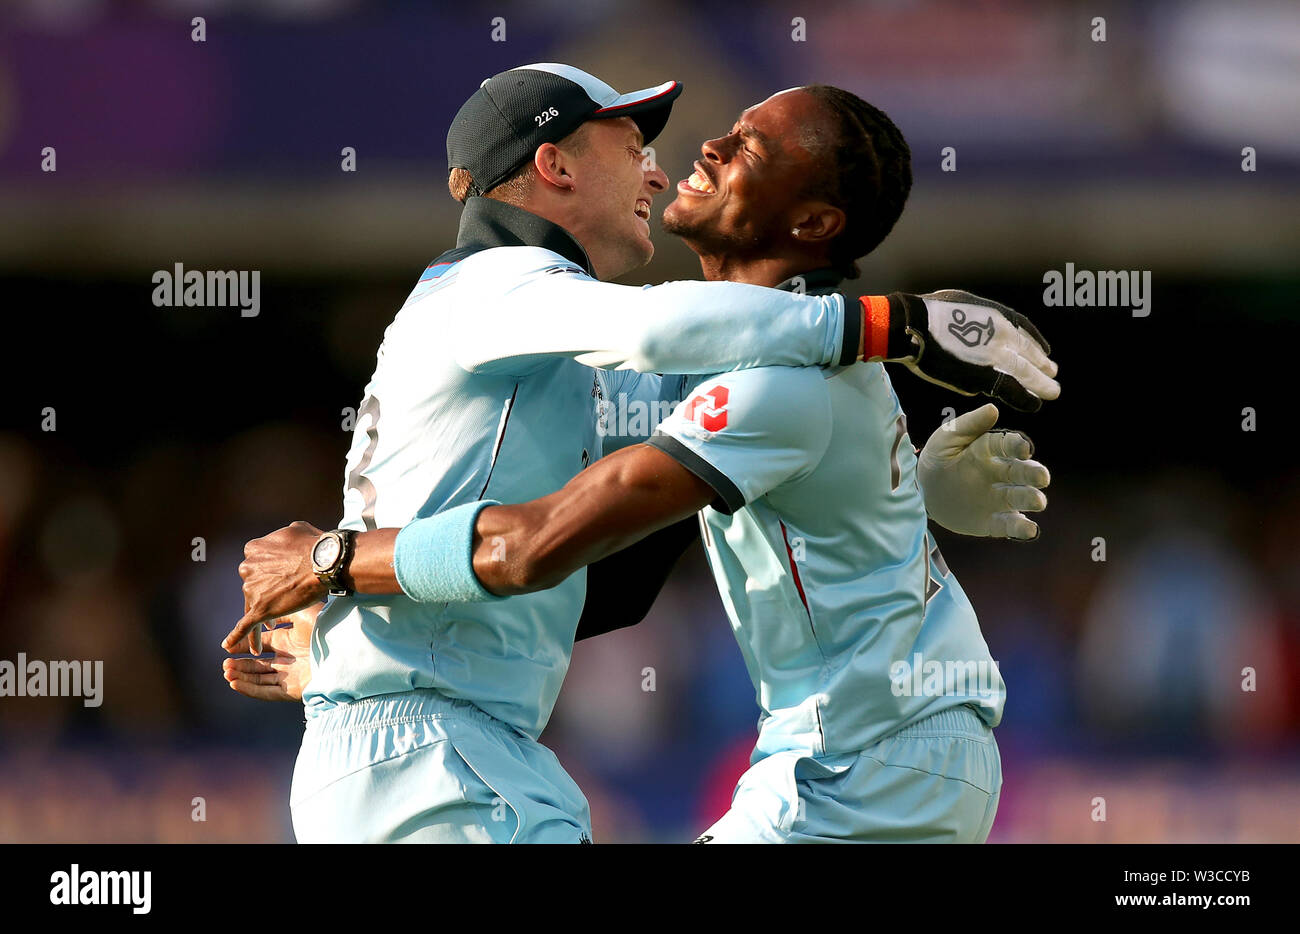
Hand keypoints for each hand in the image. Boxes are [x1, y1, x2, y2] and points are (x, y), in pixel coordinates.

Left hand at [222, 521, 326, 652]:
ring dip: (263, 612)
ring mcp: (252, 589)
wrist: (324, 562)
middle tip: (282, 598)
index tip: (281, 578)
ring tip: (273, 625)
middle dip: (266, 592)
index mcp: (253, 549)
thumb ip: (282, 537)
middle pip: (253, 584)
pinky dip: (237, 635)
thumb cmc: (314, 544)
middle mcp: (247, 568)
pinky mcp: (260, 608)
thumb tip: (285, 542)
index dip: (269, 572)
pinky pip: (245, 625)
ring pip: (253, 605)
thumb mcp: (295, 529)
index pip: (257, 564)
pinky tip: (228, 644)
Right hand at [222, 604, 318, 701]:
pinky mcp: (294, 690)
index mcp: (290, 641)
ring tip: (226, 671)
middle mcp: (289, 659)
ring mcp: (291, 675)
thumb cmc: (326, 626)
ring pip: (260, 679)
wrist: (344, 646)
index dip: (244, 646)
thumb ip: (278, 613)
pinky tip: (235, 683)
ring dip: (242, 676)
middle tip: (225, 663)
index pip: (261, 646)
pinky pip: (267, 692)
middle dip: (241, 664)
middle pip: (259, 664)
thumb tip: (259, 613)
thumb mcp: (300, 615)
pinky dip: (250, 689)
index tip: (227, 646)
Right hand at [863, 290, 1059, 411]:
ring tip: (1052, 392)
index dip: (1036, 345)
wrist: (915, 325)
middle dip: (1043, 366)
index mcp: (999, 317)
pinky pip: (1011, 391)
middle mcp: (1003, 336)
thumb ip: (980, 317)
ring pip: (1026, 373)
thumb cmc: (931, 311)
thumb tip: (981, 327)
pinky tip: (1033, 405)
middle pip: (1030, 354)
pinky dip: (1024, 399)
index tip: (1044, 353)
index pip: (1025, 333)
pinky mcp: (983, 376)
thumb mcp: (965, 302)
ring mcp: (995, 356)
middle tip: (1053, 375)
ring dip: (1041, 384)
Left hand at [917, 403, 1049, 538]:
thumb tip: (993, 409)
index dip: (1017, 446)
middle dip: (1033, 474)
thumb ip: (969, 424)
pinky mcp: (993, 521)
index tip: (1025, 448)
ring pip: (1021, 497)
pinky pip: (1010, 525)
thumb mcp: (947, 438)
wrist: (920, 492)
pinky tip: (1030, 530)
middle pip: (1022, 472)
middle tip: (1042, 476)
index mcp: (990, 449)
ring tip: (1038, 501)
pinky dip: (1021, 528)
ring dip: (1032, 499)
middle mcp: (1001, 473)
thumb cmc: (938, 457)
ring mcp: (999, 497)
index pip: (1008, 445)